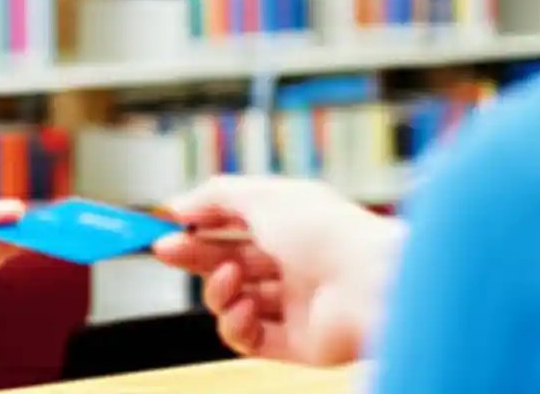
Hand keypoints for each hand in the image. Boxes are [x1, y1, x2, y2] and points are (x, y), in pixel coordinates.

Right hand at [152, 176, 405, 365]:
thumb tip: (177, 204)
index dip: (198, 225)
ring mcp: (294, 306)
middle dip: (194, 256)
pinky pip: (249, 339)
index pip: (233, 225)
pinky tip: (244, 309)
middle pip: (227, 262)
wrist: (374, 282)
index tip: (165, 225)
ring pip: (234, 302)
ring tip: (230, 280)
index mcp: (290, 225)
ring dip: (218, 291)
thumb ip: (215, 196)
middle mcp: (293, 264)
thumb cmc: (327, 230)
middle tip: (164, 251)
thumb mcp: (262, 195)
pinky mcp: (296, 344)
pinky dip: (236, 325)